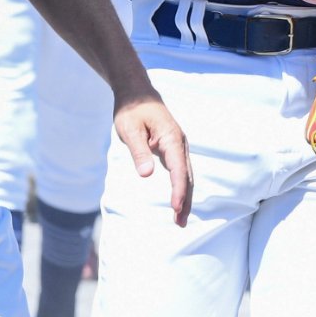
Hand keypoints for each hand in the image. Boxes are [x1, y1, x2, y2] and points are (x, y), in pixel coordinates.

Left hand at [114, 90, 192, 226]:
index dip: (178, 190)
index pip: (178, 169)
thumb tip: (146, 175)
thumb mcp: (129, 130)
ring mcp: (178, 146)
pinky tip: (178, 200)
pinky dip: (181, 187)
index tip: (176, 208)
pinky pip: (181, 171)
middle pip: (186, 176)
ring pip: (186, 175)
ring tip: (180, 218)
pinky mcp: (173, 148)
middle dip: (185, 200)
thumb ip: (138, 152)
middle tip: (180, 223)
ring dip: (185, 196)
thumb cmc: (132, 110)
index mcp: (171, 138)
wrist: (138, 93)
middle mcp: (179, 143)